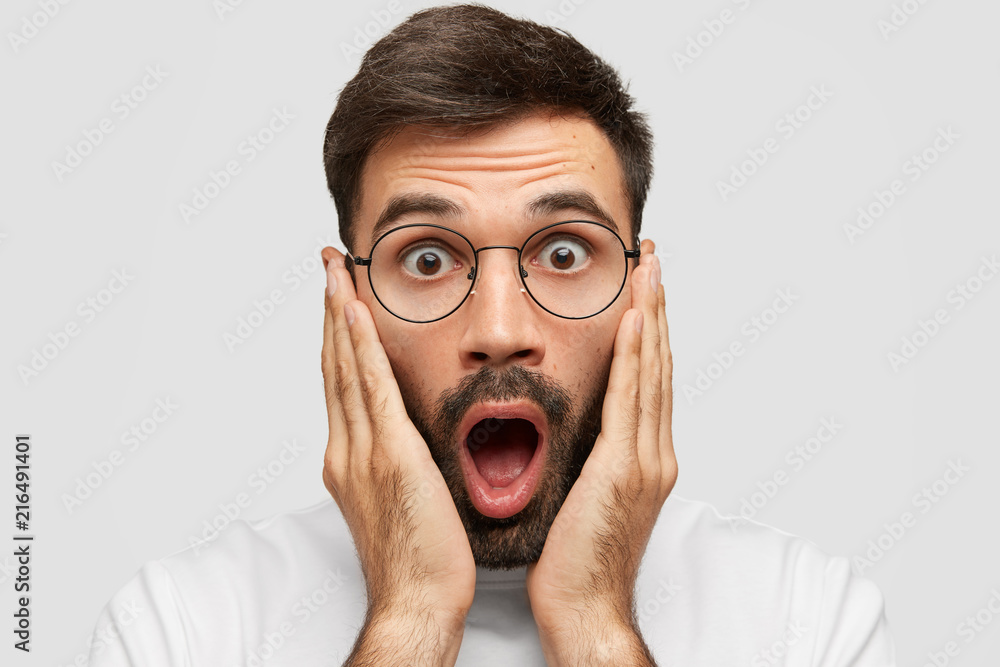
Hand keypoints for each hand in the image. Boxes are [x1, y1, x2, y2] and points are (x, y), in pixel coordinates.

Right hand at [320, 247, 474, 664]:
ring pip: (345, 367)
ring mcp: (362, 451)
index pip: (340, 384)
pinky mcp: (388, 456)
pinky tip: (357, 312)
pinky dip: (359, 347)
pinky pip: (370, 389)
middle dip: (331, 312)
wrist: (417, 603)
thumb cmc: (419, 561)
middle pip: (333, 365)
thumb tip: (410, 440)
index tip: (341, 300)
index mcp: (350, 460)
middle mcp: (346, 449)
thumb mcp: (403, 500)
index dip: (338, 338)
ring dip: (341, 314)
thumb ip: (399, 462)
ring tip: (336, 271)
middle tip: (329, 267)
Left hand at [525, 243, 674, 665]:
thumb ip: (590, 457)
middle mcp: (654, 452)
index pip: (648, 378)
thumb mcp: (584, 495)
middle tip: (652, 259)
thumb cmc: (576, 561)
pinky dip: (635, 355)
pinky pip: (631, 399)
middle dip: (656, 307)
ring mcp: (645, 460)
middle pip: (657, 363)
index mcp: (643, 458)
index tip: (642, 289)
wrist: (585, 608)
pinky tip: (634, 319)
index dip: (648, 330)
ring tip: (648, 269)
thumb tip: (574, 431)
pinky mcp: (625, 469)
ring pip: (650, 371)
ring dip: (650, 315)